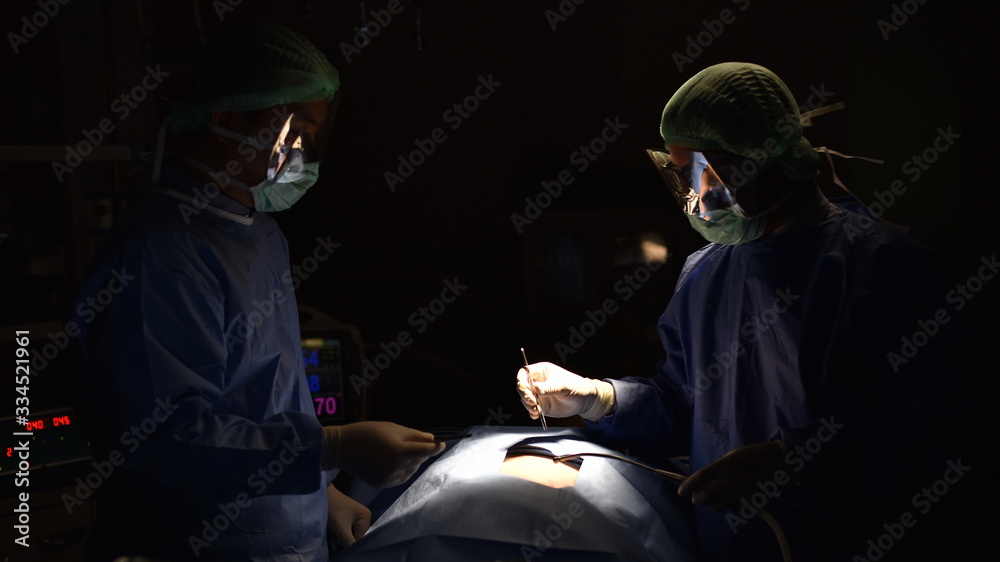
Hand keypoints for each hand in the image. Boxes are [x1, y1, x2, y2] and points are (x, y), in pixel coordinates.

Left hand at [327, 484, 370, 546]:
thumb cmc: (332, 510)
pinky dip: (343, 533)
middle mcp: (366, 516)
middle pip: (358, 536)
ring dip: (344, 538)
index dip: (352, 545)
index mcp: (366, 517)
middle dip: (348, 541)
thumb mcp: (341, 528)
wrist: (323, 495)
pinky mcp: (352, 516)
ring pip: (353, 534)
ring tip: (336, 538)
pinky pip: (350, 529)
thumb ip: (349, 542)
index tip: (341, 548)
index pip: (361, 538)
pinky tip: (337, 534)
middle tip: (337, 543)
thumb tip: (354, 553)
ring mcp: (359, 516)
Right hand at [328, 421, 445, 487]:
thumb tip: (431, 439)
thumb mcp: (391, 428)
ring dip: (412, 462)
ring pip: (411, 471)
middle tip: (411, 443)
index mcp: (399, 451)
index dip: (436, 447)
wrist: (341, 448)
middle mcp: (396, 467)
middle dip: (420, 452)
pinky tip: (392, 462)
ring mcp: (389, 478)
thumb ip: (413, 435)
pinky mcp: (382, 485)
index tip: (442, 444)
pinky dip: (402, 471)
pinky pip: (400, 478)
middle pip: (419, 461)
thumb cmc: (367, 433)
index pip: (426, 451)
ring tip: (399, 451)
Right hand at [516, 362, 615, 421]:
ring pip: (525, 399)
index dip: (521, 380)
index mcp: (542, 371)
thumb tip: (535, 388)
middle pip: (522, 387)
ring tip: (537, 410)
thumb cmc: (576, 387)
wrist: (584, 400)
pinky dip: (532, 413)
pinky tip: (536, 415)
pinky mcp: (541, 405)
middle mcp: (538, 382)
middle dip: (525, 395)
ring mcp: (538, 394)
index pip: (524, 373)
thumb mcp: (563, 386)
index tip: (523, 388)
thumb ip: (549, 388)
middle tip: (532, 402)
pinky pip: (531, 409)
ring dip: (528, 405)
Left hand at [677, 441, 792, 511]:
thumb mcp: (731, 457)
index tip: (681, 493)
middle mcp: (730, 479)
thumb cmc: (752, 456)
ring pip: (719, 507)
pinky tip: (735, 500)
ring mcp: (741, 492)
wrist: (779, 460)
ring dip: (715, 505)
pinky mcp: (751, 501)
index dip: (688, 487)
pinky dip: (732, 507)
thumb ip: (718, 470)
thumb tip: (704, 483)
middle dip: (698, 499)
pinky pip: (735, 509)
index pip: (700, 478)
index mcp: (724, 465)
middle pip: (706, 497)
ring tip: (717, 499)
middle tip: (698, 498)